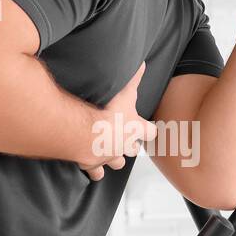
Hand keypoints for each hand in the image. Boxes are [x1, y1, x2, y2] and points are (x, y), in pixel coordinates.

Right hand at [80, 61, 157, 181]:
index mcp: (134, 128)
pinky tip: (90, 167)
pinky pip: (95, 173)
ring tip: (108, 153)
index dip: (149, 130)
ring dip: (114, 158)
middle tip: (126, 141)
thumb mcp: (123, 89)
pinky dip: (93, 170)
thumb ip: (134, 77)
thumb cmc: (107, 111)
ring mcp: (109, 157)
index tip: (148, 129)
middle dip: (131, 146)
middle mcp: (124, 145)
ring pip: (117, 164)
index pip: (150, 131)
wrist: (85, 131)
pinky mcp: (92, 165)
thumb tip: (142, 63)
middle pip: (133, 150)